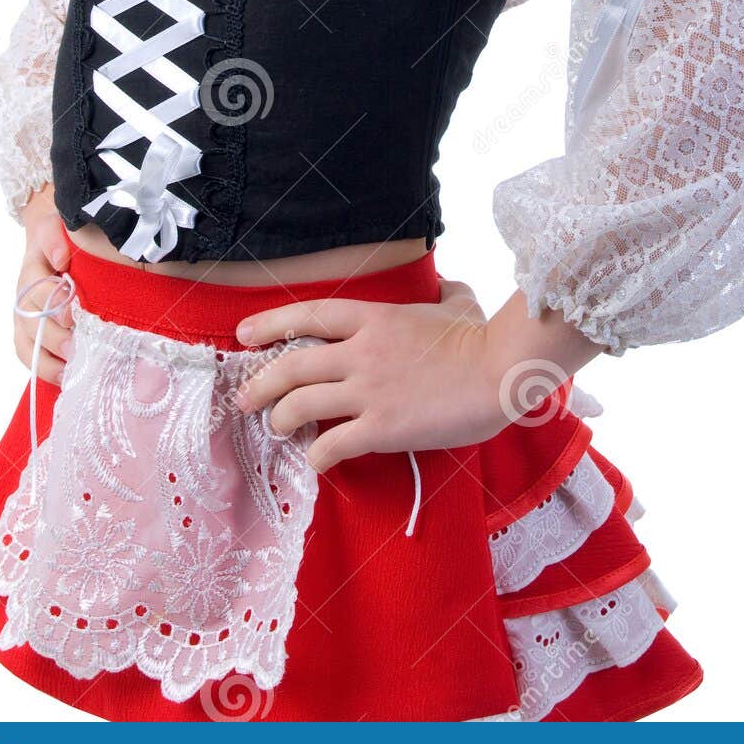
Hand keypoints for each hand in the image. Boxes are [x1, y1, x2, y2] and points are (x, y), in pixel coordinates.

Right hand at [13, 189, 74, 387]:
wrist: (49, 244)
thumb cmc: (59, 239)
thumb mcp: (56, 228)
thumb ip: (55, 238)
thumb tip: (61, 258)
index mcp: (32, 270)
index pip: (36, 289)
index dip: (52, 303)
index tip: (71, 316)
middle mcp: (23, 296)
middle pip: (31, 322)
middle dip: (53, 338)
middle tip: (75, 348)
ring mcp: (23, 317)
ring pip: (26, 344)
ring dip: (47, 360)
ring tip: (70, 371)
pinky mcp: (27, 333)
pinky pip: (27, 356)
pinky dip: (43, 369)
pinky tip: (64, 378)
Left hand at [232, 278, 510, 471]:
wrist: (500, 372)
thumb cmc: (482, 336)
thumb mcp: (458, 302)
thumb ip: (442, 293)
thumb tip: (445, 284)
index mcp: (374, 318)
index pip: (309, 315)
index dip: (270, 323)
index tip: (243, 334)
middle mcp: (361, 351)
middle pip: (292, 364)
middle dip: (260, 383)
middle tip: (243, 398)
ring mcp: (368, 390)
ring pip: (302, 404)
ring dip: (280, 418)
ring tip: (276, 428)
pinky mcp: (381, 427)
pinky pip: (333, 444)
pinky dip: (317, 454)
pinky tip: (315, 460)